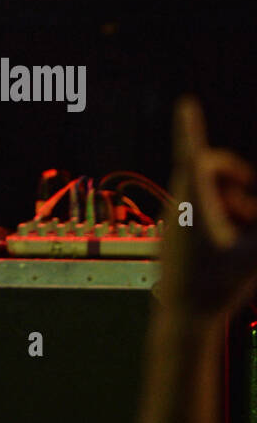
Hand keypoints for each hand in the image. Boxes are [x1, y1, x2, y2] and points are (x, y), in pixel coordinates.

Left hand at [158, 95, 256, 318]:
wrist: (183, 318)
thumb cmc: (217, 287)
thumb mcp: (255, 255)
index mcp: (194, 203)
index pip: (194, 155)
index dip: (192, 127)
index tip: (186, 104)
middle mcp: (179, 203)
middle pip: (205, 167)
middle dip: (233, 173)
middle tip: (251, 193)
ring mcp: (174, 215)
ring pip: (204, 188)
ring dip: (230, 198)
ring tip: (247, 225)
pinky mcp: (175, 228)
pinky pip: (197, 207)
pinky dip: (220, 212)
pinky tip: (234, 238)